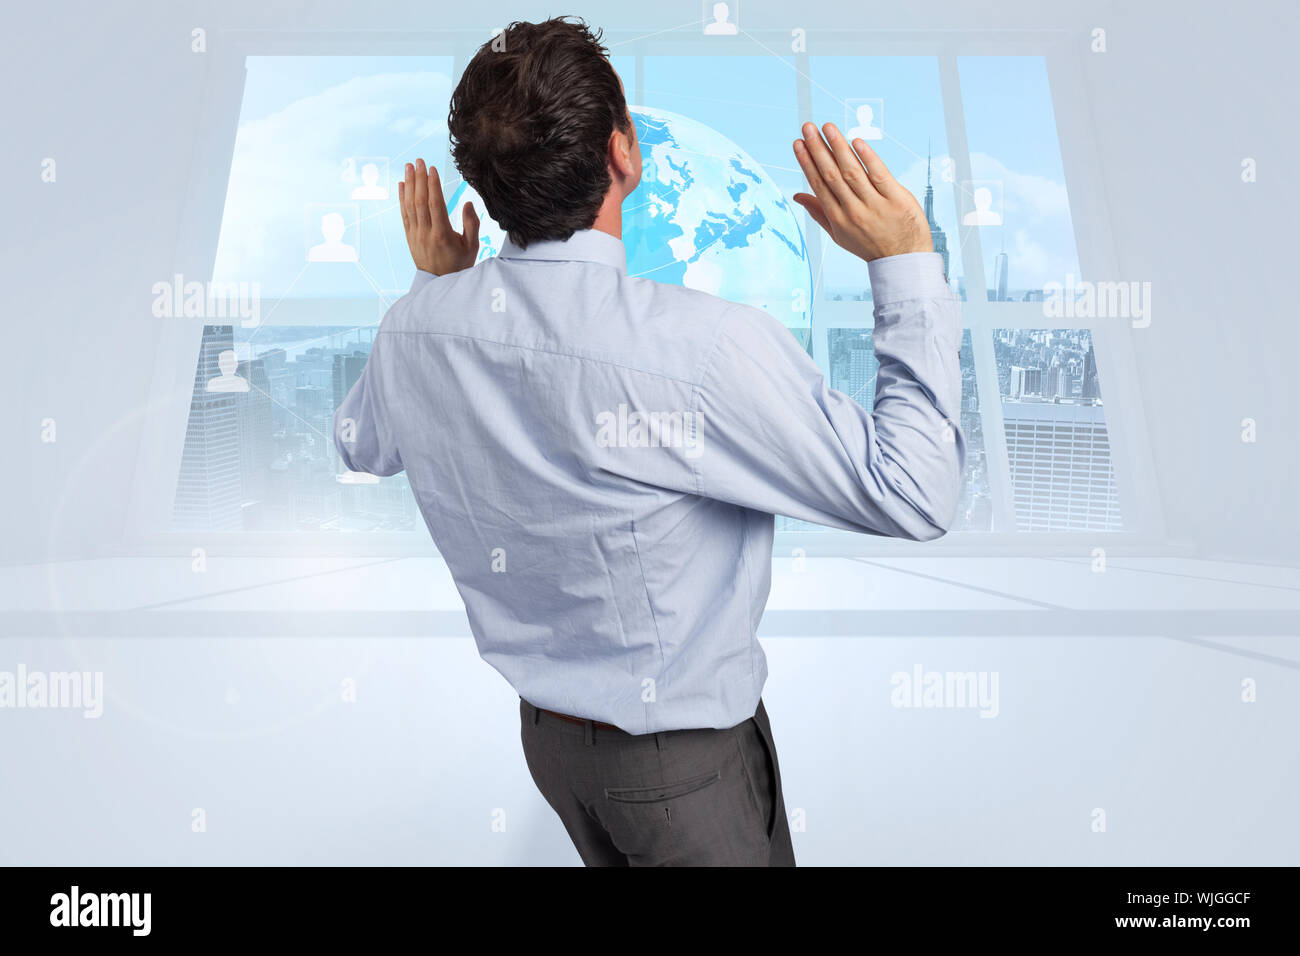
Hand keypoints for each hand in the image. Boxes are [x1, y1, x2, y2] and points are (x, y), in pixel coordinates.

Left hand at [398, 158, 479, 274]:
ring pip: (410, 205)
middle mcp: (426, 233)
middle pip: (420, 201)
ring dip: (409, 184)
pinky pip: (404, 214)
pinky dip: (402, 198)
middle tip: (419, 161)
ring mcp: (415, 234)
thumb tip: (468, 203)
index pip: (435, 204)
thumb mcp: (472, 247)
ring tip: (409, 167)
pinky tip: (402, 185)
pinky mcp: (410, 236)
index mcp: (442, 234)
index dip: (433, 185)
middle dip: (419, 179)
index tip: (432, 169)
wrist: (440, 284)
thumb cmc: (459, 265)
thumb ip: (471, 224)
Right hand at [792, 122, 931, 261]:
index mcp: (838, 219)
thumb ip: (819, 212)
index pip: (819, 185)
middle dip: (818, 149)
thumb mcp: (839, 234)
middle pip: (832, 175)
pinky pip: (879, 175)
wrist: (903, 259)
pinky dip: (868, 158)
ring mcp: (875, 205)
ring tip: (828, 127)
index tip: (798, 143)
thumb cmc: (869, 244)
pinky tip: (857, 141)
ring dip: (839, 147)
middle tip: (808, 127)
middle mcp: (854, 211)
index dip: (807, 163)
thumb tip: (797, 196)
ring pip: (853, 172)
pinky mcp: (896, 199)